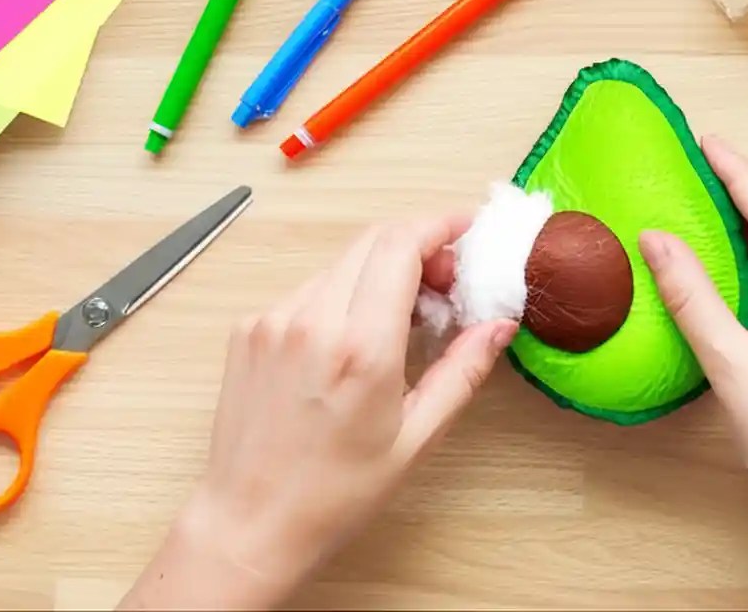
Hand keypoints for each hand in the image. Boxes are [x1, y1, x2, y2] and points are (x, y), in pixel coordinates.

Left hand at [119, 218, 517, 609]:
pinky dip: (342, 295)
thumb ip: (461, 371)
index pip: (401, 244)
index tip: (466, 227)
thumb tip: (498, 326)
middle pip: (373, 240)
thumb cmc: (332, 494)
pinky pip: (308, 290)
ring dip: (380, 271)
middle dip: (418, 244)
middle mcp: (311, 320)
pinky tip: (355, 337)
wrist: (249, 522)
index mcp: (360, 348)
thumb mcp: (415, 438)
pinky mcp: (249, 328)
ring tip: (404, 316)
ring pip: (342, 264)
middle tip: (446, 278)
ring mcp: (272, 320)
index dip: (440, 224)